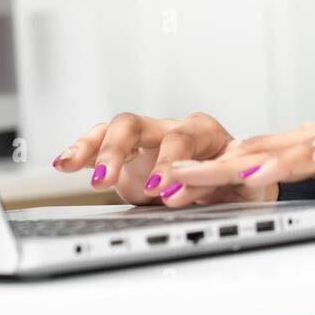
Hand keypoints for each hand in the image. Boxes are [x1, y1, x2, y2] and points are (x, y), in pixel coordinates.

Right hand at [52, 112, 278, 207]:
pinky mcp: (126, 153)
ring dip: (99, 150)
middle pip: (144, 125)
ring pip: (118, 129)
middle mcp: (173, 129)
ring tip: (84, 172)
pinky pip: (100, 143)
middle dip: (122, 152)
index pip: (186, 138)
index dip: (172, 163)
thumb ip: (239, 185)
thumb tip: (219, 186)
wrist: (232, 185)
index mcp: (206, 133)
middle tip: (112, 181)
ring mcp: (147, 138)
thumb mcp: (250, 187)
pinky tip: (64, 164)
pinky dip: (81, 151)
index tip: (164, 189)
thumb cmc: (240, 182)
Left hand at [162, 117, 314, 222]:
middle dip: (202, 166)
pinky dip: (275, 163)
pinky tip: (247, 172)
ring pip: (270, 148)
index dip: (213, 169)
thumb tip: (286, 196)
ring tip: (181, 180)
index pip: (257, 152)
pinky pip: (312, 157)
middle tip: (159, 181)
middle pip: (252, 146)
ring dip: (221, 166)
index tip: (175, 184)